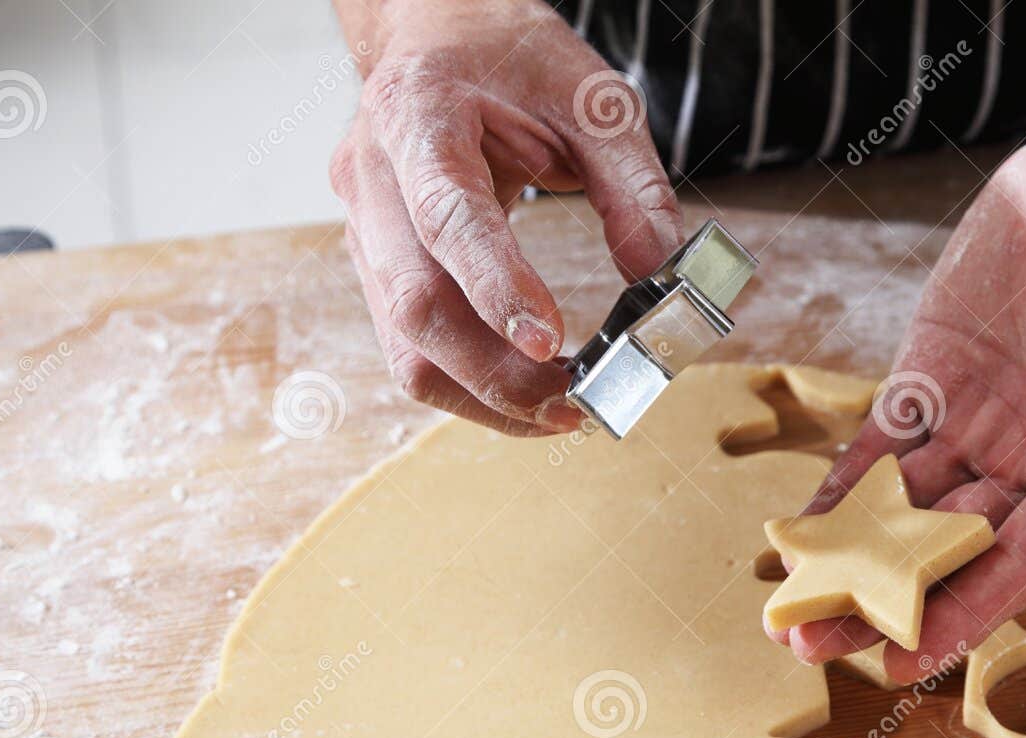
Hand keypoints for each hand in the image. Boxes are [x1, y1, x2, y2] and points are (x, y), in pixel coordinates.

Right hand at [329, 0, 683, 433]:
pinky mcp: (375, 268)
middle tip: (577, 402)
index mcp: (419, 114)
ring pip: (405, 348)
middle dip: (498, 372)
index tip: (551, 344)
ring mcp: (363, 229)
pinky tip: (526, 397)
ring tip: (561, 412)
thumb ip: (633, 187)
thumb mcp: (594, 99)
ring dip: (483, 397)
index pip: (449, 216)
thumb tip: (663, 278)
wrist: (439, 35)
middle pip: (416, 305)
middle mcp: (373, 178)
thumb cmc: (514, 59)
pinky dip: (470, 388)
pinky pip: (410, 351)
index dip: (495, 286)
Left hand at [774, 128, 1025, 682]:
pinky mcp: (930, 384)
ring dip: (849, 560)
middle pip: (951, 550)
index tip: (906, 662)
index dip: (965, 612)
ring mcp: (978, 427)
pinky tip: (793, 534)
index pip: (1025, 558)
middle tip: (814, 645)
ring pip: (905, 512)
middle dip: (884, 601)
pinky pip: (878, 450)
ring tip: (788, 612)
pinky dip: (839, 493)